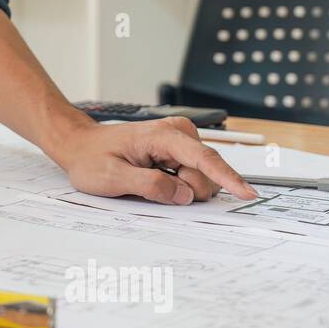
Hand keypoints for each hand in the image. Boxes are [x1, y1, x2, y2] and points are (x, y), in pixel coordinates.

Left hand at [53, 116, 259, 204]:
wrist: (81, 145)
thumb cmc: (92, 159)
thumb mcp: (113, 178)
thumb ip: (150, 186)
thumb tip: (183, 194)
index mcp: (163, 135)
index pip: (204, 159)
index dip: (228, 178)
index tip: (248, 193)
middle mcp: (178, 133)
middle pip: (204, 175)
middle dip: (185, 190)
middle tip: (149, 185)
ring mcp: (181, 142)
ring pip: (200, 178)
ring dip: (180, 188)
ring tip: (147, 179)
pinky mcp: (180, 151)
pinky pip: (192, 176)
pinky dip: (178, 184)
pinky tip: (155, 177)